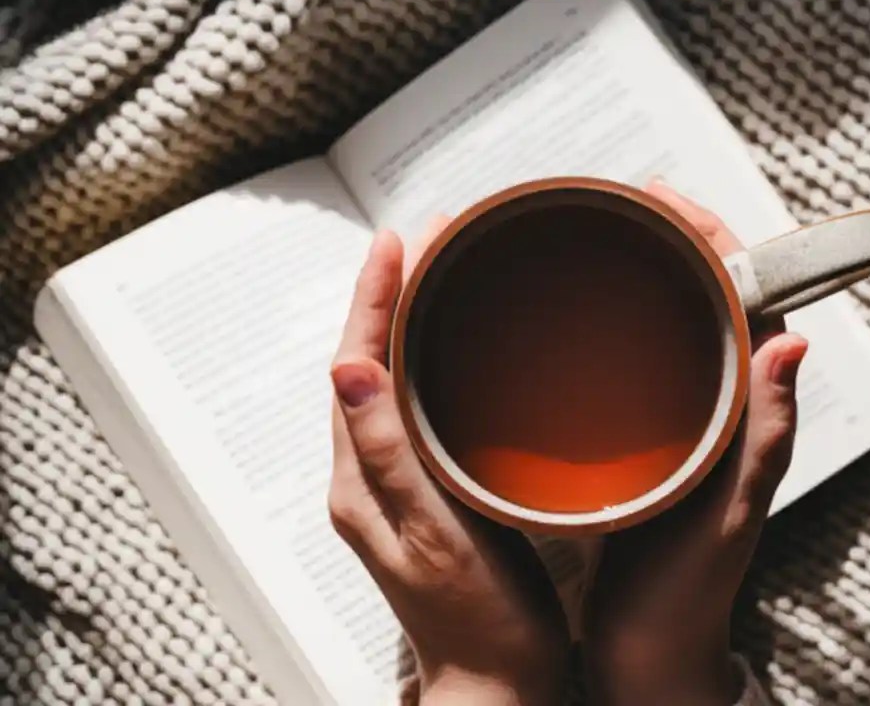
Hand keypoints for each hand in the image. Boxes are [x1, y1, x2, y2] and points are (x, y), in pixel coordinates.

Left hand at [329, 220, 568, 705]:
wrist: (496, 683)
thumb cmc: (479, 619)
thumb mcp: (434, 536)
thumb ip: (389, 456)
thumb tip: (345, 368)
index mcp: (362, 480)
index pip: (356, 364)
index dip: (374, 297)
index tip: (400, 237)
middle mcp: (367, 476)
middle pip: (368, 362)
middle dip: (392, 294)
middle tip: (433, 237)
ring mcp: (393, 487)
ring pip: (391, 382)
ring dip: (408, 322)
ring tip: (443, 272)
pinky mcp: (424, 495)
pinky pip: (416, 409)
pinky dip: (430, 362)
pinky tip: (460, 350)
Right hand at [584, 180, 808, 704]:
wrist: (652, 649)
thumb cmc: (693, 592)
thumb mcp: (728, 512)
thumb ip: (763, 436)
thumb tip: (796, 344)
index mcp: (748, 409)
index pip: (741, 296)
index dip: (708, 236)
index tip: (661, 196)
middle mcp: (718, 405)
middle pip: (700, 298)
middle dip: (665, 241)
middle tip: (614, 202)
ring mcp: (678, 420)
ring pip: (664, 326)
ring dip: (634, 277)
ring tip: (588, 238)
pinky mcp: (641, 441)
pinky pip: (628, 365)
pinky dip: (605, 329)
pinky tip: (565, 321)